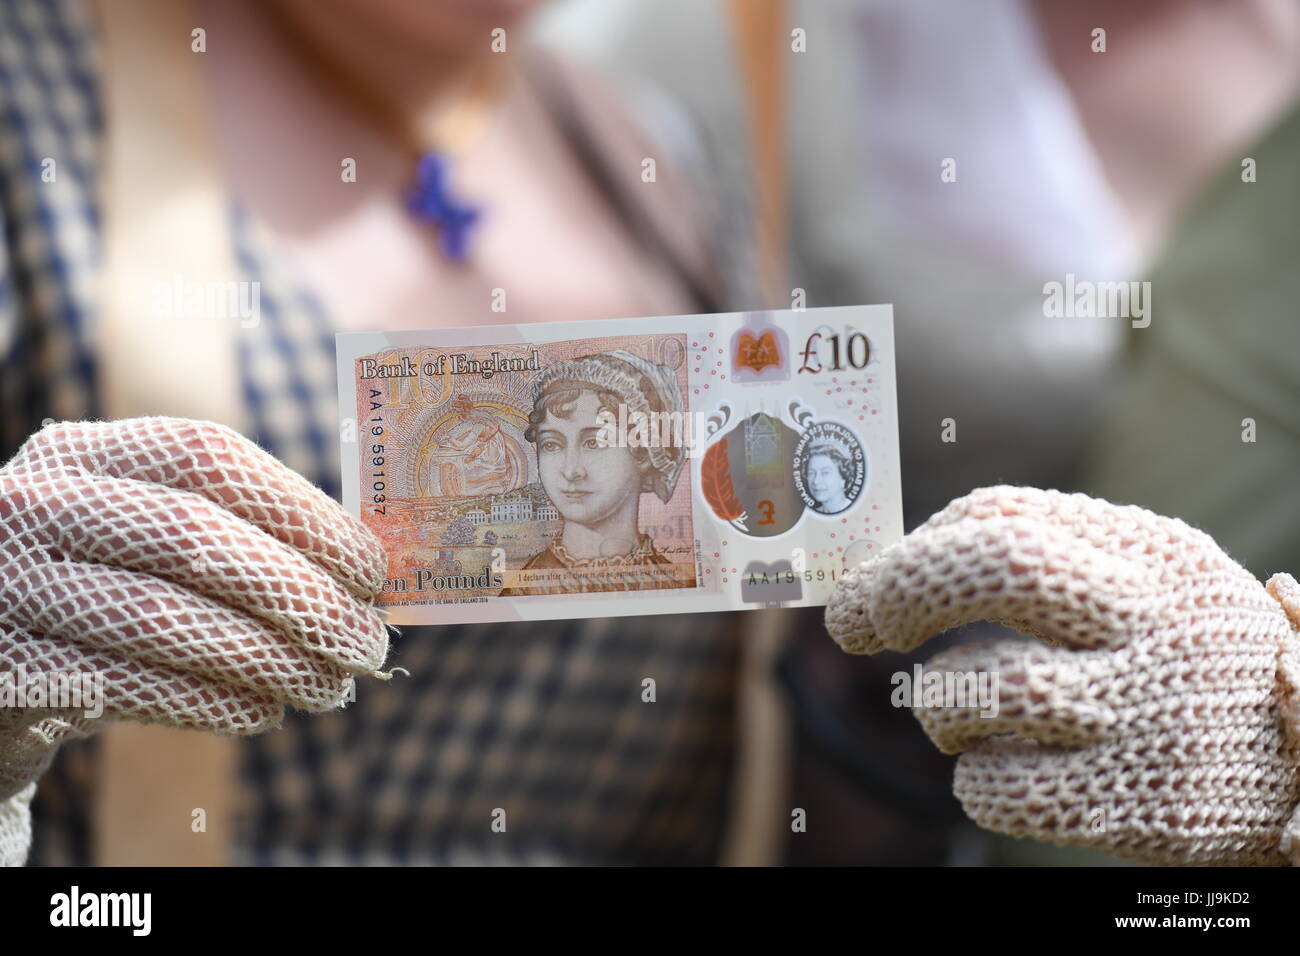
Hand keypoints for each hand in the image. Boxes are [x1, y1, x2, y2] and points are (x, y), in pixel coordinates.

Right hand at [0, 418, 390, 812]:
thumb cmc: (100, 593)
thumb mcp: (143, 538)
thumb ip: (235, 536)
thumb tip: (368, 574)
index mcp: (86, 453)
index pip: (210, 457)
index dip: (303, 513)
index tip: (372, 569)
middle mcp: (35, 503)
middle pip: (193, 535)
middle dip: (299, 594)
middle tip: (366, 643)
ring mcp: (7, 584)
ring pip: (164, 618)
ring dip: (268, 658)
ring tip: (330, 687)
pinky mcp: (5, 668)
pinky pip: (126, 687)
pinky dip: (211, 702)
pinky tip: (264, 711)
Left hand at [824, 485, 1299, 864]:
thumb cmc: (1187, 669)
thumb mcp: (1149, 592)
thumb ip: (1050, 571)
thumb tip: (890, 573)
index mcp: (1150, 554)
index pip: (1001, 514)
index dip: (913, 547)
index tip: (869, 583)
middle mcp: (1151, 620)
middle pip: (996, 566)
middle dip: (898, 588)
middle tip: (855, 625)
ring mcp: (1146, 712)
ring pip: (977, 690)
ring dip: (936, 704)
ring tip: (956, 715)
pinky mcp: (1138, 803)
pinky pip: (995, 786)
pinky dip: (974, 779)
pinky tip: (1002, 769)